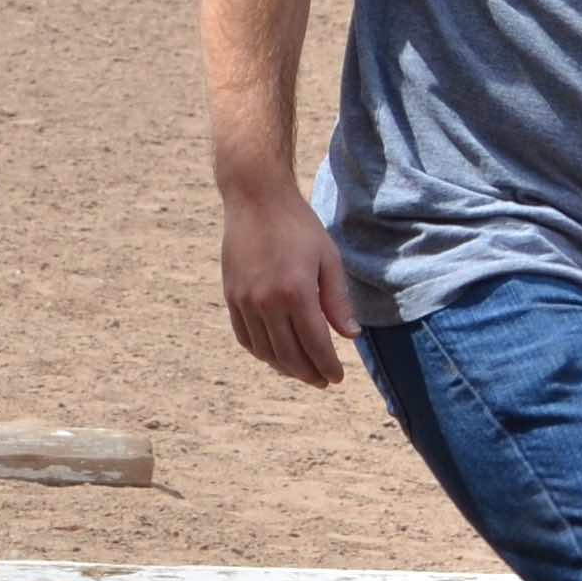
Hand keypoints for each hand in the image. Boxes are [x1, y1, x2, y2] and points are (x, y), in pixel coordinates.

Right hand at [219, 181, 359, 386]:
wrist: (256, 199)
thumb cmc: (299, 226)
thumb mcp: (328, 259)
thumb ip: (338, 301)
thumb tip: (350, 336)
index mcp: (297, 293)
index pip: (315, 345)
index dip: (328, 366)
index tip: (337, 377)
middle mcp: (268, 302)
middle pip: (289, 355)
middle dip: (309, 373)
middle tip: (322, 381)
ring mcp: (246, 301)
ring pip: (265, 351)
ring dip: (285, 368)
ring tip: (301, 371)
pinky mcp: (231, 297)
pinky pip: (245, 337)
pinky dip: (261, 352)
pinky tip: (275, 354)